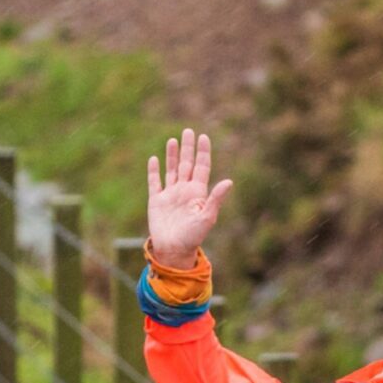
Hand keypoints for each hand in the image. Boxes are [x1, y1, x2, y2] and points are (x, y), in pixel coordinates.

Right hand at [146, 128, 231, 268]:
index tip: (203, 137)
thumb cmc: (192, 237)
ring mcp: (170, 195)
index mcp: (197, 193)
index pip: (201, 167)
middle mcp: (184, 191)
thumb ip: (215, 198)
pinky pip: (155, 182)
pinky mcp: (157, 201)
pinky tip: (154, 159)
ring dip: (172, 155)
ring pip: (172, 170)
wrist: (173, 251)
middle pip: (187, 164)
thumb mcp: (207, 217)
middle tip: (189, 131)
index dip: (202, 152)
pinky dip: (154, 171)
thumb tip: (229, 181)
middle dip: (188, 148)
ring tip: (173, 140)